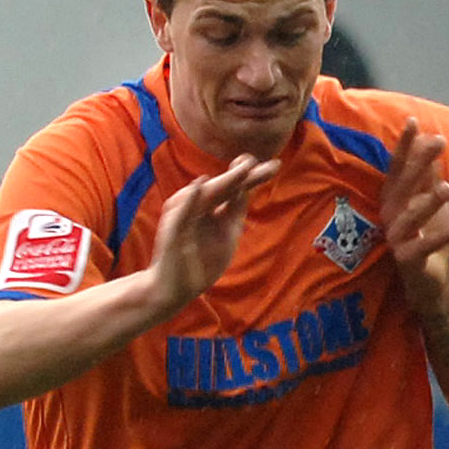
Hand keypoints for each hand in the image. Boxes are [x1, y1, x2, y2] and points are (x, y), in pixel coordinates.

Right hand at [141, 154, 279, 325]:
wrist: (172, 288)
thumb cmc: (200, 262)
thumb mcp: (226, 234)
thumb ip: (235, 211)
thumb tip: (248, 187)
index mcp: (210, 207)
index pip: (234, 189)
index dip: (253, 177)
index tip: (275, 165)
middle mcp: (196, 206)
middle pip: (223, 188)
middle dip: (242, 174)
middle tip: (260, 160)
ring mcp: (184, 216)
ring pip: (206, 196)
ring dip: (223, 180)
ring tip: (242, 166)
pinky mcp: (173, 231)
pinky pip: (182, 213)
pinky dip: (190, 199)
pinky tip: (199, 184)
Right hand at [382, 120, 448, 308]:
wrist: (428, 278)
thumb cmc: (427, 233)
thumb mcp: (431, 200)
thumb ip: (429, 175)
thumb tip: (430, 139)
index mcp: (395, 197)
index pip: (398, 167)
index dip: (404, 145)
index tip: (414, 121)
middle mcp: (390, 213)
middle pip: (403, 185)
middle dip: (419, 163)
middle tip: (438, 141)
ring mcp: (396, 237)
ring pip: (410, 217)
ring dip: (428, 202)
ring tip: (446, 188)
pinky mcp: (406, 259)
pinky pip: (422, 247)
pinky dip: (440, 237)